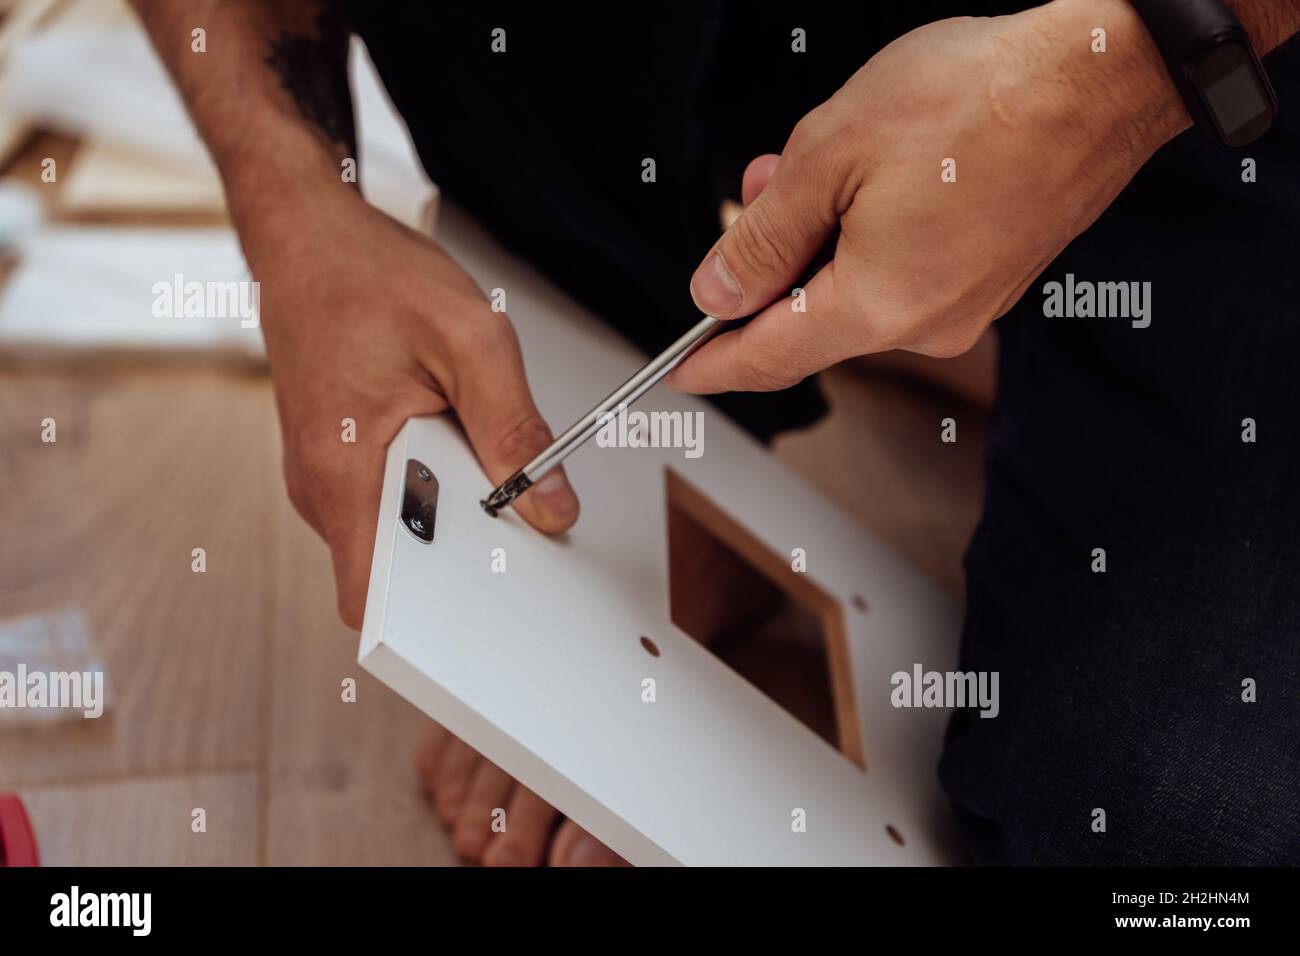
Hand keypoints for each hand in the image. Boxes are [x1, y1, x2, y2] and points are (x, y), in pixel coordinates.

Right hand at [249, 188, 578, 627]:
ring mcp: (330, 479)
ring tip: (488, 464)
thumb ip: (513, 430)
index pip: (373, 602)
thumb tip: (550, 506)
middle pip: (401, 574)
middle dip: (464, 561)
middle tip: (517, 521)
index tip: (488, 610)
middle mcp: (324, 489)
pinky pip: (400, 501)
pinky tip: (463, 446)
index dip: (432, 624)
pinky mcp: (345, 462)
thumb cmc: (369, 276)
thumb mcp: (469, 341)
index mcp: (343, 473)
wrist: (309, 237)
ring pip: (405, 535)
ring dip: (455, 516)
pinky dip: (440, 487)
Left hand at [669, 0, 1185, 393]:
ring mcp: (967, 307)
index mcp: (875, 307)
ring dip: (820, 242)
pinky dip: (869, 240)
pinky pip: (904, 276)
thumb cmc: (976, 100)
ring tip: (820, 165)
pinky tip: (874, 181)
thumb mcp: (828, 156)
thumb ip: (760, 239)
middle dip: (769, 266)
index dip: (713, 364)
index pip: (767, 359)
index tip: (679, 371)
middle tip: (757, 191)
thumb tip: (717, 295)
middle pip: (810, 320)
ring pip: (857, 292)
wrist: (1099, 75)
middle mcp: (925, 326)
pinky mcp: (992, 280)